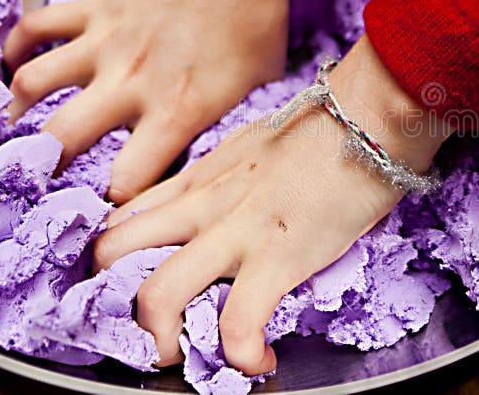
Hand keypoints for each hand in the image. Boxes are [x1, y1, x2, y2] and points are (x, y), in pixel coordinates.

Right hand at [3, 0, 303, 203]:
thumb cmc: (257, 17)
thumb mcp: (261, 83)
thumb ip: (232, 117)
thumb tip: (225, 138)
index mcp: (178, 109)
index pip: (129, 178)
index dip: (117, 204)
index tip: (114, 211)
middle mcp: (132, 81)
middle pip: (63, 138)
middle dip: (47, 168)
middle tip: (46, 181)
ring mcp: (105, 42)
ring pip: (34, 83)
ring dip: (18, 112)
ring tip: (16, 130)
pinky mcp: (93, 8)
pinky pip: (37, 27)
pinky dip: (18, 47)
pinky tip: (16, 65)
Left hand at [91, 36, 453, 373]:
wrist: (367, 117)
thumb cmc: (325, 127)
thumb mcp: (256, 145)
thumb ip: (231, 176)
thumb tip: (231, 205)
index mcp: (198, 179)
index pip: (122, 218)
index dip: (111, 261)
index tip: (131, 287)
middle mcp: (201, 205)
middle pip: (112, 252)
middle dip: (111, 301)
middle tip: (145, 328)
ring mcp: (235, 232)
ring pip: (155, 295)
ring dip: (159, 342)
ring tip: (185, 356)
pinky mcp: (277, 258)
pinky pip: (238, 324)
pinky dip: (242, 356)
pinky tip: (261, 360)